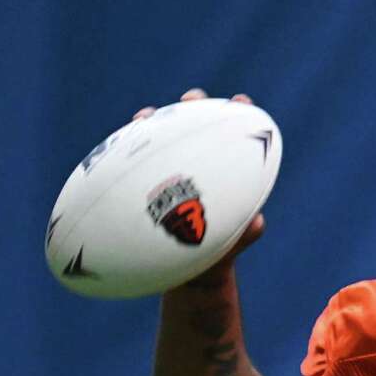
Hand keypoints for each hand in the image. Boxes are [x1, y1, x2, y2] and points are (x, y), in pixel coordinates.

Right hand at [139, 89, 264, 286]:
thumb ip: (247, 233)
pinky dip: (129, 152)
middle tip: (191, 99)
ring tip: (147, 116)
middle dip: (196, 106)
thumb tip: (257, 222)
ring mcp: (171, 174)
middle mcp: (198, 168)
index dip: (238, 115)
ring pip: (163, 140)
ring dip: (156, 122)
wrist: (188, 276)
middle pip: (199, 127)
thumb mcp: (233, 245)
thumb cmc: (217, 257)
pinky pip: (136, 165)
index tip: (241, 102)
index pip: (234, 139)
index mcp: (226, 176)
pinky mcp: (147, 185)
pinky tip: (118, 146)